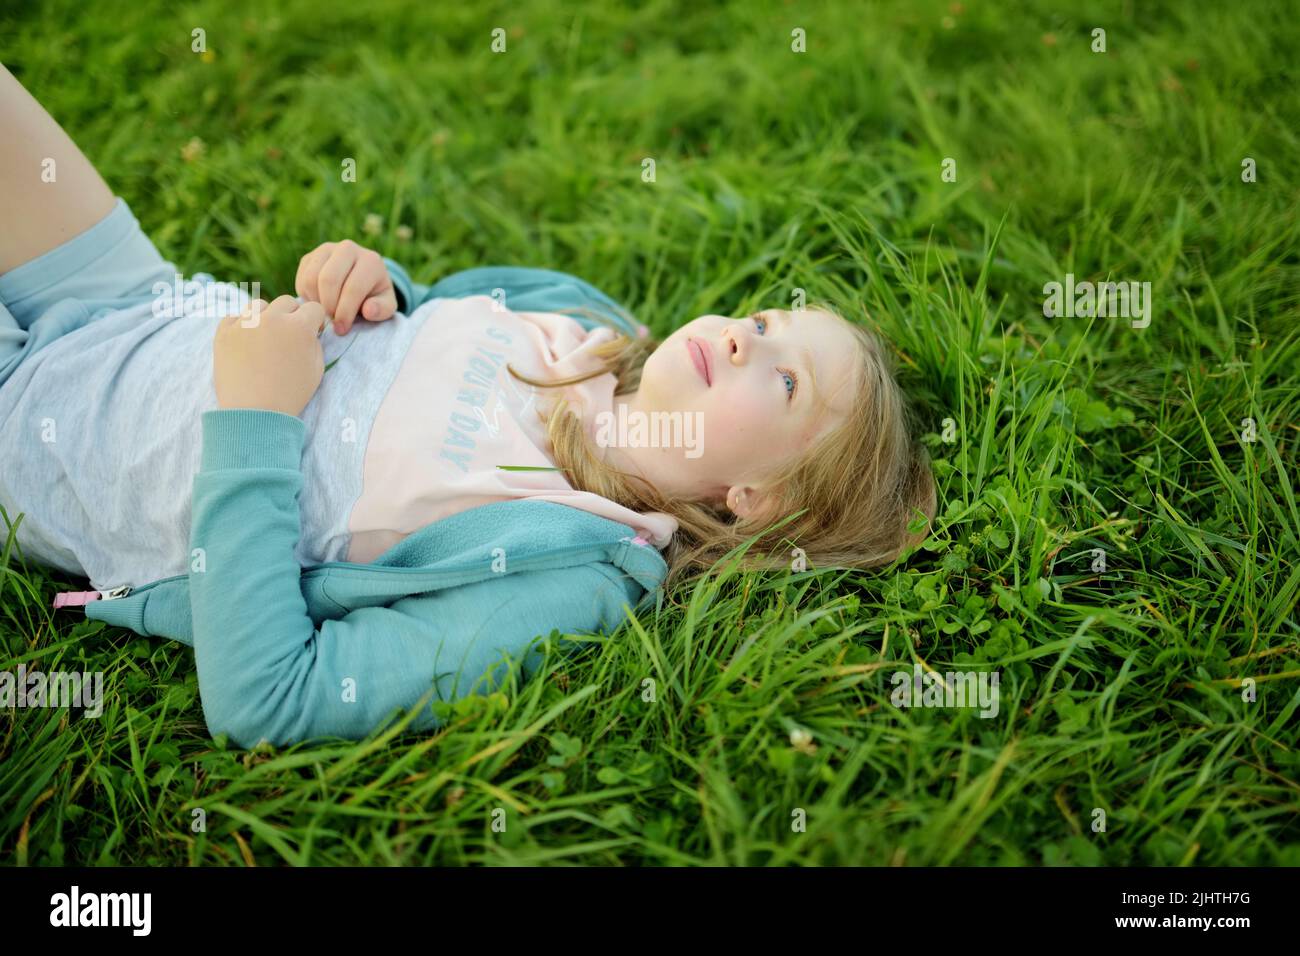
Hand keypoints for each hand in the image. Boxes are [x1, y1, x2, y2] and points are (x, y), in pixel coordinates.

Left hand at [213, 296, 325, 415]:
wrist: (254, 413)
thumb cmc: (290, 395)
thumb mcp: (316, 369)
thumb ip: (315, 343)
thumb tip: (309, 330)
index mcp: (299, 327)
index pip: (313, 308)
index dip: (316, 320)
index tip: (313, 331)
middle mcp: (272, 319)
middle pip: (286, 302)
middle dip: (292, 315)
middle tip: (289, 335)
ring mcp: (245, 324)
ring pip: (259, 305)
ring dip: (266, 316)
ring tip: (266, 336)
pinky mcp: (223, 333)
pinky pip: (234, 318)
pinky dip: (241, 326)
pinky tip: (247, 343)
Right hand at [294, 239, 397, 334]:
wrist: (361, 281)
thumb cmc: (374, 297)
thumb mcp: (386, 306)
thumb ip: (382, 310)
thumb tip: (369, 310)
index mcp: (370, 260)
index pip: (353, 288)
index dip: (345, 313)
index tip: (342, 329)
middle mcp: (348, 248)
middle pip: (328, 279)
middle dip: (328, 306)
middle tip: (331, 322)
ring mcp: (326, 249)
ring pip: (311, 278)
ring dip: (316, 302)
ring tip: (326, 313)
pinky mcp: (310, 257)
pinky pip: (301, 279)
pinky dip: (307, 297)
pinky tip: (320, 304)